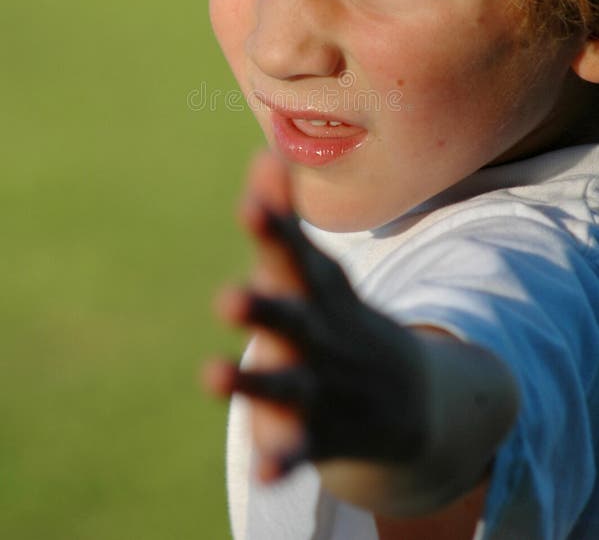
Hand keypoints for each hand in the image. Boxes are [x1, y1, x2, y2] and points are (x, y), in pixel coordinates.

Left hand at [204, 152, 426, 484]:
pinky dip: (284, 461)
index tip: (250, 204)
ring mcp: (322, 387)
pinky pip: (300, 450)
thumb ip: (284, 220)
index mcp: (318, 294)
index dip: (272, 231)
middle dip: (262, 307)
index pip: (293, 257)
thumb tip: (261, 154)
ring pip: (285, 385)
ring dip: (251, 380)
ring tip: (211, 375)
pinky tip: (264, 472)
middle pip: (291, 319)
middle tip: (227, 297)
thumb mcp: (321, 273)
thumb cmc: (345, 322)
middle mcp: (320, 337)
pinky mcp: (318, 435)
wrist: (415, 404)